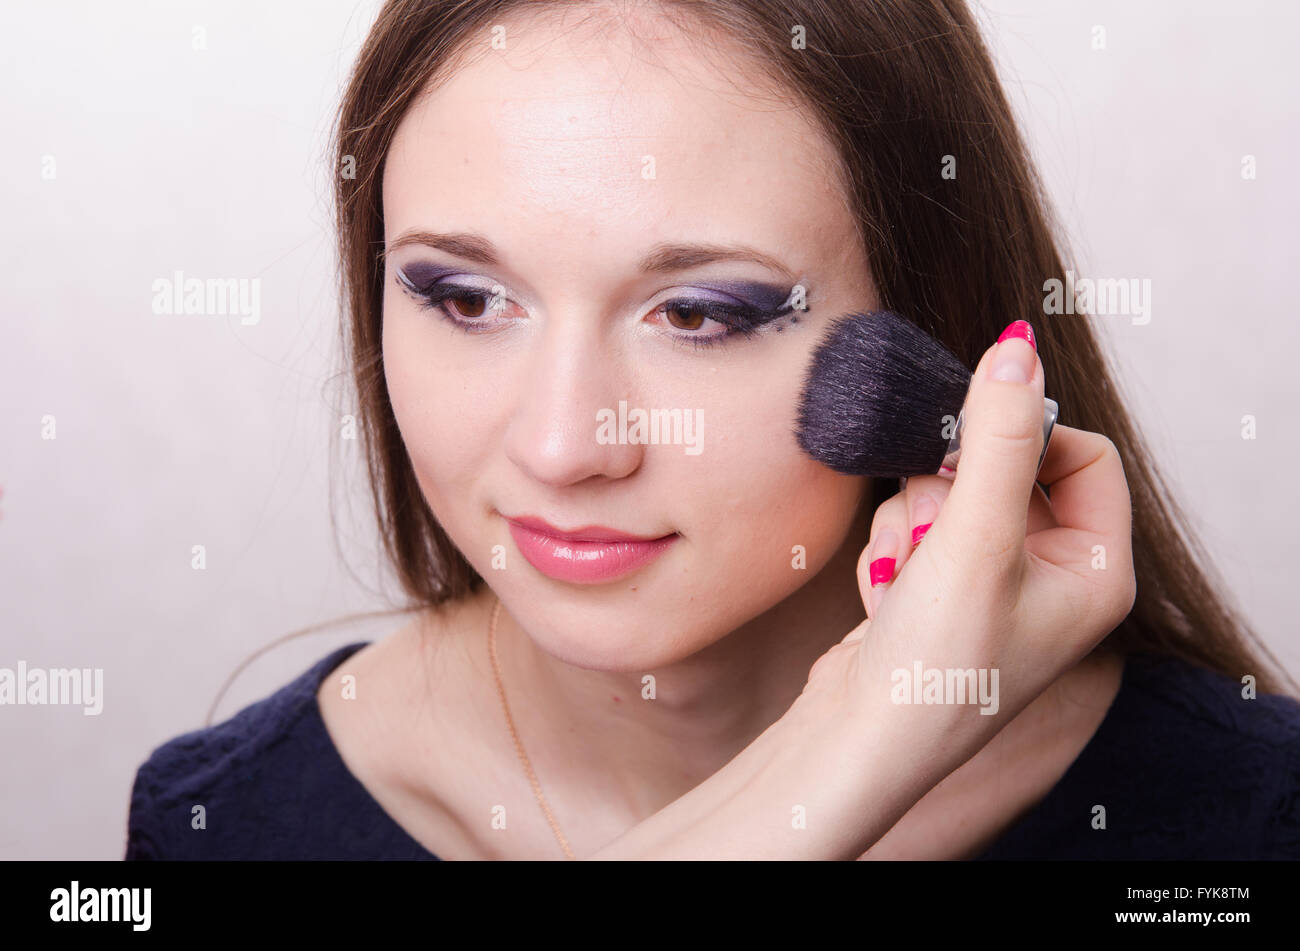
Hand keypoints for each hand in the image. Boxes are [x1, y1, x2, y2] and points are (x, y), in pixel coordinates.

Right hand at [805, 323, 1135, 819]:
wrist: (855, 743)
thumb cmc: (935, 667)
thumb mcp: (974, 540)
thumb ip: (997, 438)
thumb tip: (1015, 348)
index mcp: (1096, 571)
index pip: (1084, 453)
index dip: (1026, 436)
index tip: (967, 448)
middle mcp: (1054, 578)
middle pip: (1008, 469)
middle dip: (953, 489)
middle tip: (930, 525)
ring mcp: (994, 587)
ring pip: (953, 493)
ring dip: (914, 521)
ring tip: (902, 576)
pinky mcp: (941, 594)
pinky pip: (918, 528)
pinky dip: (893, 549)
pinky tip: (884, 596)